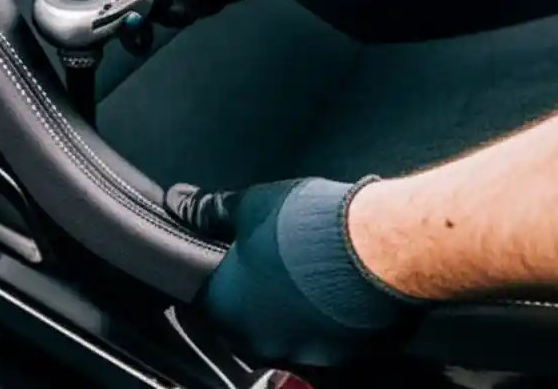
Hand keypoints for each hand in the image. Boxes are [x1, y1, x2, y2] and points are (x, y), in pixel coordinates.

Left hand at [164, 178, 420, 365]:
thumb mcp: (250, 206)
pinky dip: (334, 317)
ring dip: (300, 307)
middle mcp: (261, 343)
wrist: (379, 248)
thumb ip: (209, 210)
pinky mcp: (347, 356)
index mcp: (227, 311)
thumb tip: (178, 201)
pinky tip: (344, 287)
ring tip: (317, 269)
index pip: (211, 298)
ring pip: (294, 330)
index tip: (241, 257)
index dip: (225, 274)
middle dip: (263, 293)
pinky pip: (332, 337)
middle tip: (282, 259)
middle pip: (252, 319)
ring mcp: (306, 354)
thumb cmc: (309, 227)